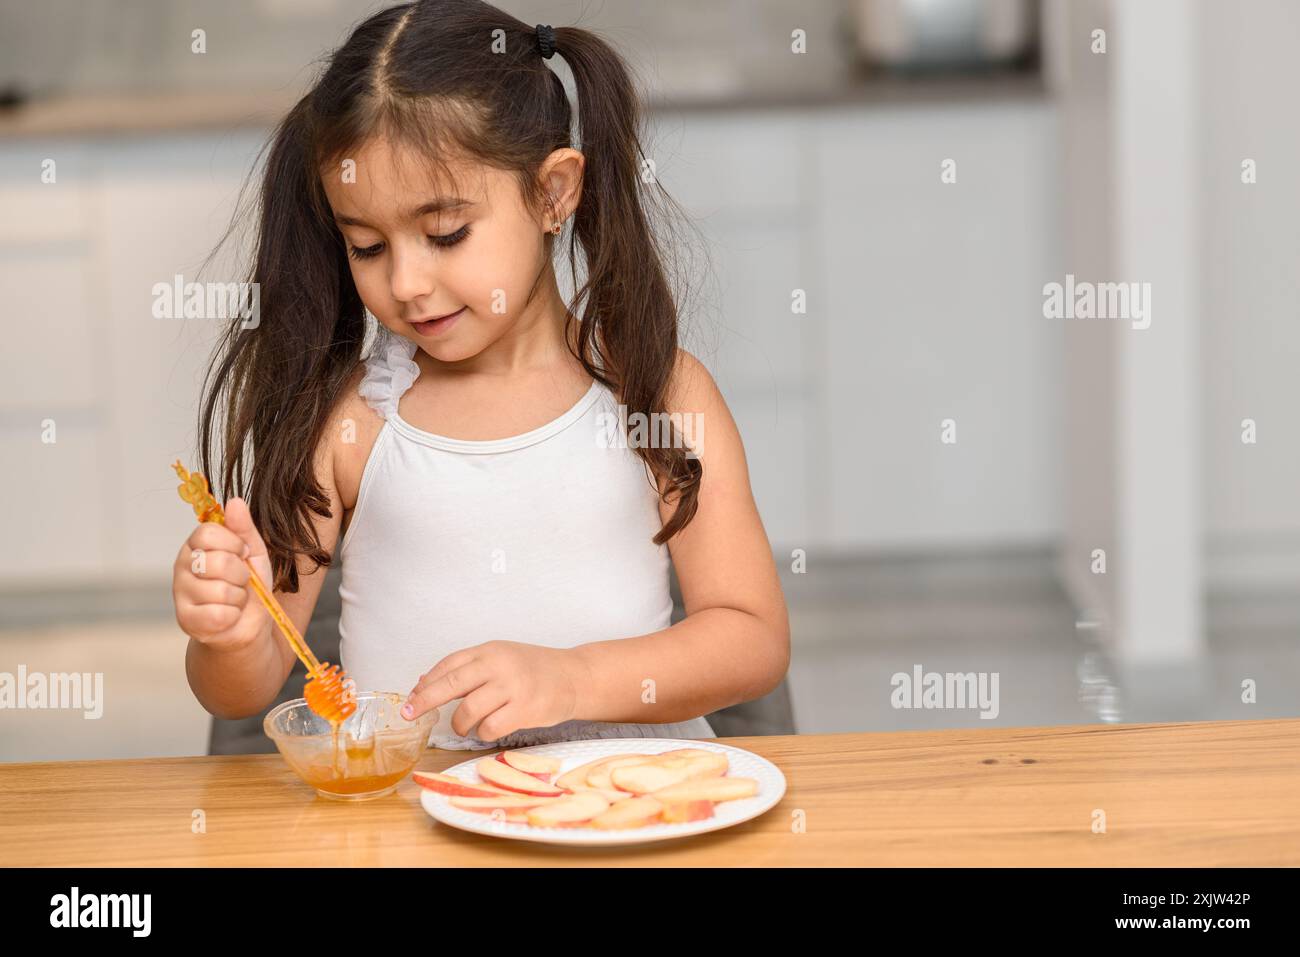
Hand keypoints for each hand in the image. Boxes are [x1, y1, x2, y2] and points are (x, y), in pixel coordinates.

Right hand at [172, 497, 273, 649]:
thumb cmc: (250, 586)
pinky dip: (232, 616)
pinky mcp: (186, 620)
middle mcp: (182, 566)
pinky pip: (218, 614)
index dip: (235, 544)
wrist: (249, 623)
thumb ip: (244, 528)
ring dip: (238, 598)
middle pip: (218, 562)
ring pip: (221, 591)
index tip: (243, 553)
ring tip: (234, 600)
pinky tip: (228, 615)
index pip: (208, 532)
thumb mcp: (253, 552)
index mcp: (196, 545)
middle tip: (240, 581)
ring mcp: (180, 594)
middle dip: (241, 575)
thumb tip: (235, 501)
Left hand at [401, 641, 590, 740]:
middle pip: (451, 684)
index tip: (410, 699)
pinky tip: (488, 729)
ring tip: (463, 726)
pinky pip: (489, 727)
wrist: (575, 676)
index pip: (448, 665)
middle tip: (409, 714)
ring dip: (459, 724)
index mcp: (489, 650)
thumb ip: (468, 669)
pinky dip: (482, 733)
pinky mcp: (525, 709)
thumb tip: (425, 684)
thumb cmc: (534, 669)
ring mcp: (512, 687)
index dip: (425, 684)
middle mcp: (499, 665)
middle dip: (424, 701)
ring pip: (468, 710)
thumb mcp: (500, 658)